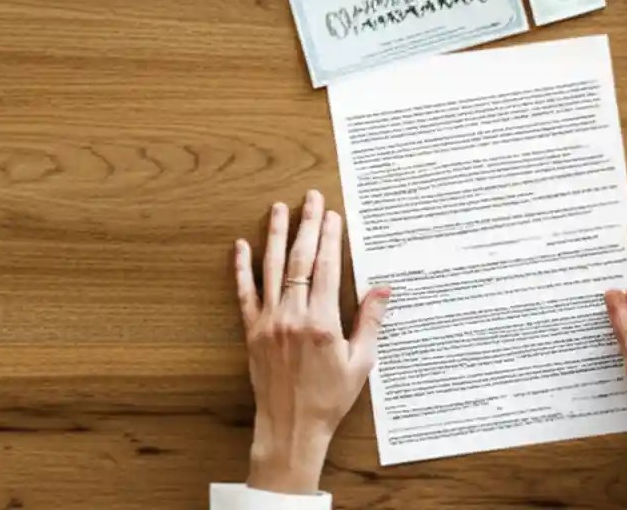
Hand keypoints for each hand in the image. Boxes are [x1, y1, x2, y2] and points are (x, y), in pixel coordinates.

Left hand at [232, 190, 391, 494]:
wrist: (292, 426)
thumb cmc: (330, 399)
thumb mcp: (361, 362)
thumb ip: (370, 322)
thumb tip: (383, 290)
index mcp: (322, 323)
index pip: (327, 268)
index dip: (330, 238)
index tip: (333, 216)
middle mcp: (292, 317)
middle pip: (300, 260)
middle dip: (307, 226)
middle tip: (311, 199)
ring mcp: (269, 322)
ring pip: (271, 269)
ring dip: (276, 236)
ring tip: (279, 209)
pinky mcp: (252, 332)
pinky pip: (245, 293)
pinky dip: (242, 268)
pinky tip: (242, 246)